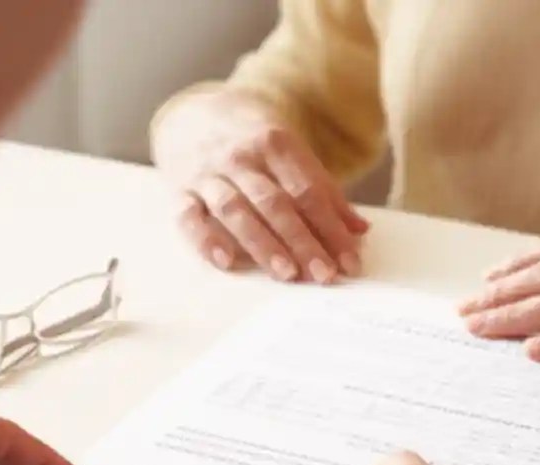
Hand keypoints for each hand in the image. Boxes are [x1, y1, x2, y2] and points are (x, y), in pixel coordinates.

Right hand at [151, 89, 368, 281]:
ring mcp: (207, 174)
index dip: (331, 227)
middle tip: (324, 274)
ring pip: (236, 211)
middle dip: (302, 241)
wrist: (192, 116)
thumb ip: (323, 191)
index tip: (349, 260)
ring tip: (287, 273)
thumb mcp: (289, 153)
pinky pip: (189, 217)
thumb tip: (360, 229)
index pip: (308, 190)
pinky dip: (205, 240)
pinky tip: (225, 262)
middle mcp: (240, 157)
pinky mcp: (179, 191)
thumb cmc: (251, 143)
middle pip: (275, 203)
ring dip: (263, 244)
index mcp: (275, 143)